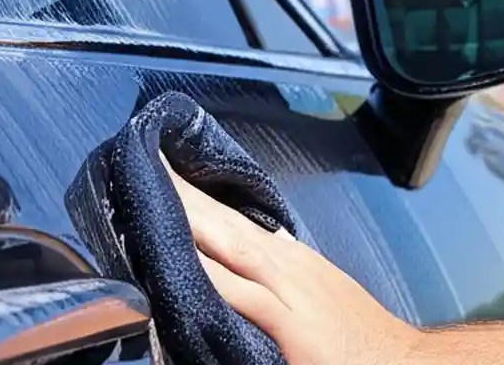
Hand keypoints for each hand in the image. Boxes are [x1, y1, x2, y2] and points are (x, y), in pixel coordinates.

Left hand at [164, 157, 420, 364]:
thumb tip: (252, 254)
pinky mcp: (292, 326)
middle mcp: (287, 265)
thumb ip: (281, 275)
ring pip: (230, 246)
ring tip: (152, 192)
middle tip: (143, 162)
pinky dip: (214, 276)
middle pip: (225, 220)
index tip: (162, 171)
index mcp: (290, 259)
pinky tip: (185, 261)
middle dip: (184, 192)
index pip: (233, 217)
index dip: (197, 195)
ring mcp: (290, 293)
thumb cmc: (359, 340)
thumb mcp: (318, 294)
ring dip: (191, 218)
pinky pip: (244, 297)